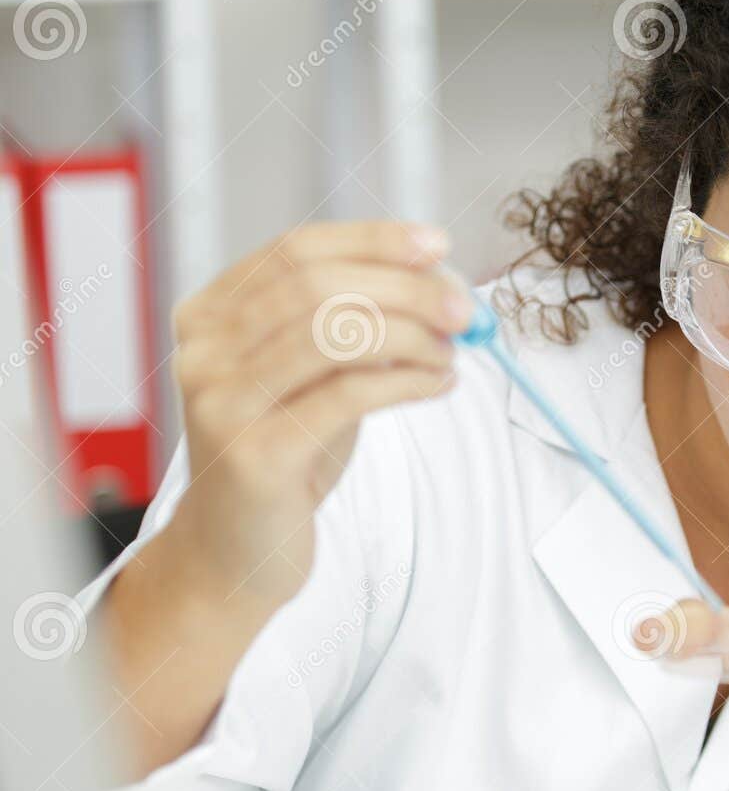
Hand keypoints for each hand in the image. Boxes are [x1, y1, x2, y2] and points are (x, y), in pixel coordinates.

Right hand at [165, 222, 467, 608]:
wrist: (235, 549)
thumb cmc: (283, 452)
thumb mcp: (311, 374)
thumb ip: (352, 323)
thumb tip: (438, 281)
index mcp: (210, 314)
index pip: (297, 250)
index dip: (373, 241)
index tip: (438, 246)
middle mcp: (204, 350)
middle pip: (319, 287)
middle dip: (405, 289)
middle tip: (462, 309)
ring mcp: (223, 401)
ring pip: (334, 334)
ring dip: (411, 337)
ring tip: (449, 354)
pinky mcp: (255, 453)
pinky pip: (348, 395)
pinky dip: (407, 381)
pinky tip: (438, 384)